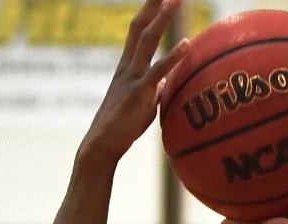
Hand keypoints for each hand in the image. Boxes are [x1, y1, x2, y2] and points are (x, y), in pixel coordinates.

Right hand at [80, 0, 190, 161]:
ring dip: (163, 18)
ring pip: (147, 41)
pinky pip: (157, 71)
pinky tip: (187, 44)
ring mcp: (132, 78)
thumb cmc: (122, 127)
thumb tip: (168, 82)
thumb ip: (155, 89)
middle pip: (140, 27)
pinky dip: (173, 56)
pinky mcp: (138, 93)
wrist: (101, 146)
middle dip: (153, 5)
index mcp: (127, 67)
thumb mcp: (143, 103)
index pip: (137, 31)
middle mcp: (128, 67)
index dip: (148, 12)